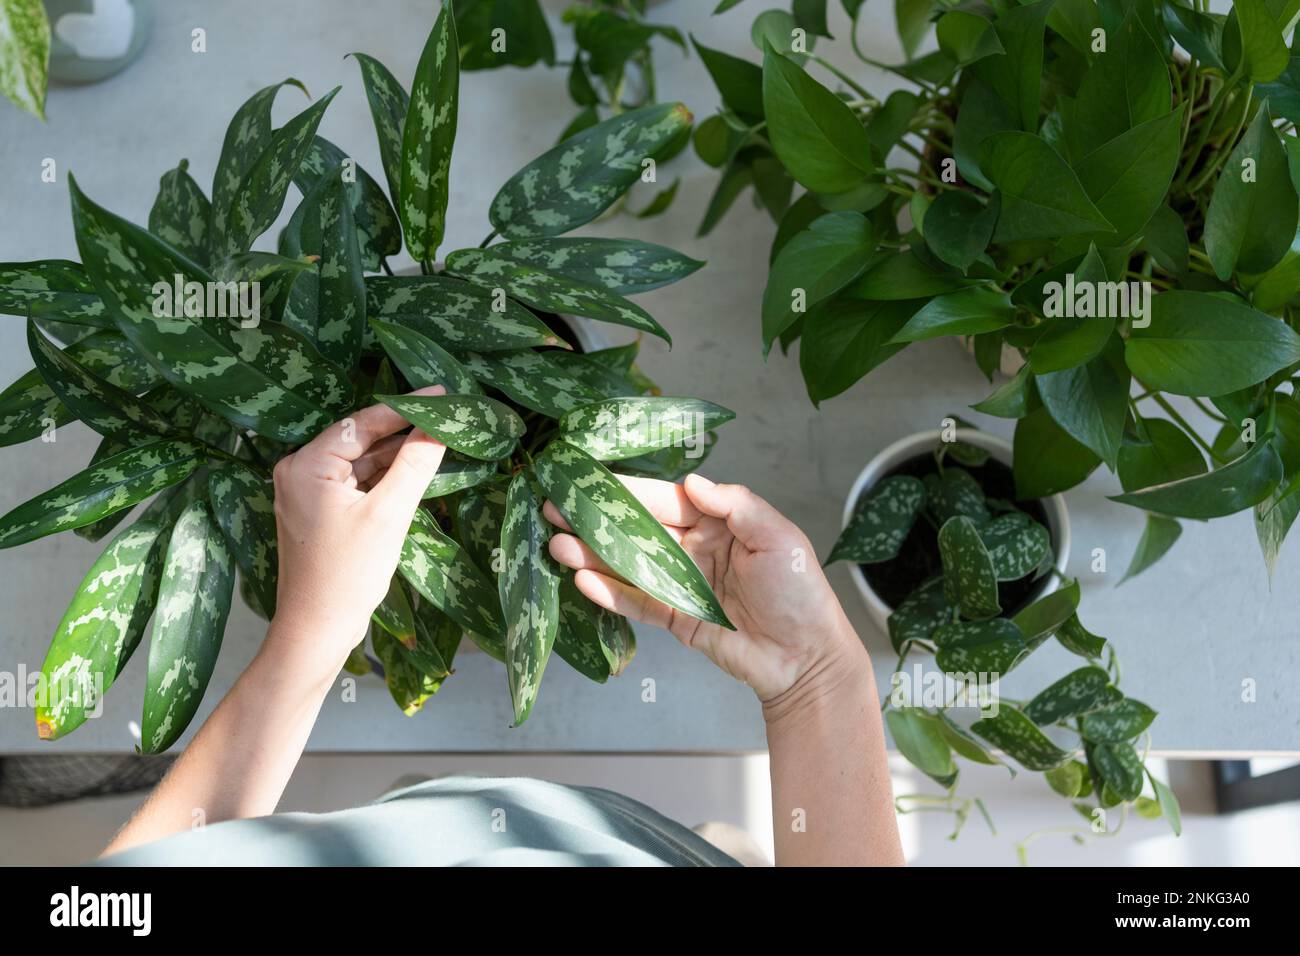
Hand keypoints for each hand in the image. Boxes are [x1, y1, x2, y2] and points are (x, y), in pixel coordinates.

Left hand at [268, 386, 446, 677]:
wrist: (316, 629)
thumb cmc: (348, 575)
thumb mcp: (389, 515)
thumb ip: (414, 464)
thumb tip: (439, 425)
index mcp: (307, 464)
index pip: (363, 422)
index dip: (406, 407)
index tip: (442, 394)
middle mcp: (298, 470)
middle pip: (360, 437)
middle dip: (404, 428)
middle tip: (447, 414)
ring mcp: (305, 490)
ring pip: (360, 459)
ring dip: (396, 453)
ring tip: (440, 438)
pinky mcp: (316, 509)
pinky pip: (355, 480)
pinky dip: (383, 476)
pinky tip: (415, 469)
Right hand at [544, 473, 863, 704]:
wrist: (807, 657)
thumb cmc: (801, 593)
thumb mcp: (777, 537)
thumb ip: (735, 505)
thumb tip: (693, 481)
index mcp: (718, 522)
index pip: (666, 499)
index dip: (629, 490)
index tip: (593, 479)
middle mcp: (695, 549)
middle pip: (638, 530)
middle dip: (597, 519)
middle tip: (555, 508)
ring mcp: (683, 584)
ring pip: (630, 566)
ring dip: (593, 555)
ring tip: (556, 545)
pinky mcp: (677, 619)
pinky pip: (638, 603)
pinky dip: (610, 593)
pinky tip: (582, 581)